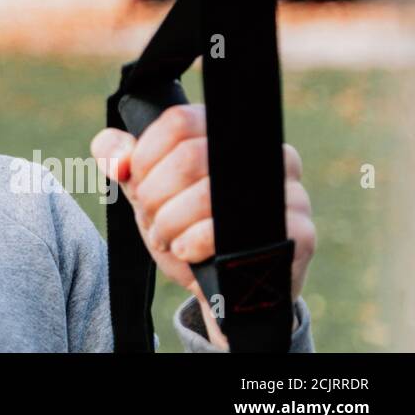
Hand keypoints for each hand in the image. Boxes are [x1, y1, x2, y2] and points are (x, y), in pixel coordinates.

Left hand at [90, 104, 314, 347]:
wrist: (226, 293)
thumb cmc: (187, 231)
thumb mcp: (149, 195)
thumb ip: (125, 163)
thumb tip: (114, 157)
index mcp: (231, 135)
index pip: (179, 121)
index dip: (146, 154)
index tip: (137, 182)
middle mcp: (268, 154)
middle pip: (191, 156)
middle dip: (154, 194)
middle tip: (150, 218)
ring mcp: (290, 192)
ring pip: (208, 193)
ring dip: (170, 221)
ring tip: (165, 238)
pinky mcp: (300, 232)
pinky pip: (232, 230)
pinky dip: (194, 242)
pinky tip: (186, 251)